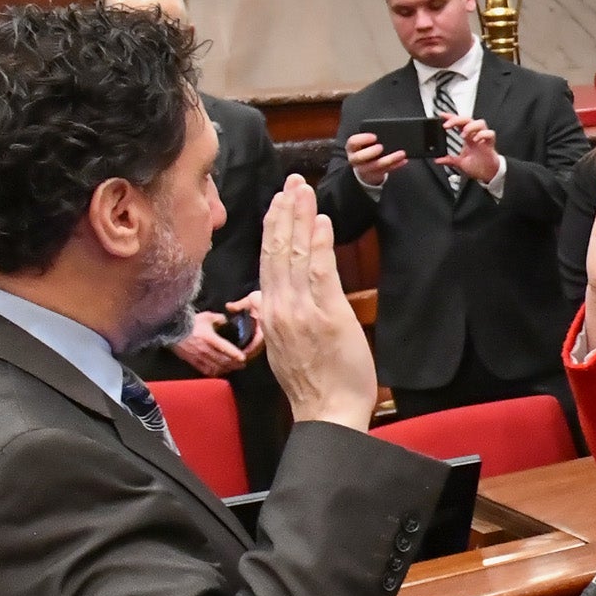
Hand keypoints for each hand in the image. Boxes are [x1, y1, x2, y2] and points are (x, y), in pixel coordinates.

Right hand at [163, 302, 258, 375]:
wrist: (171, 328)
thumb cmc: (189, 322)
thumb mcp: (206, 316)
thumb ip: (218, 319)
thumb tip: (225, 321)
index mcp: (210, 338)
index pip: (226, 348)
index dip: (235, 355)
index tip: (243, 358)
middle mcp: (205, 350)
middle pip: (223, 361)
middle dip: (234, 364)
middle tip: (241, 365)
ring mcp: (198, 357)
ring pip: (215, 367)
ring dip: (225, 369)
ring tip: (231, 369)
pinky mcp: (192, 361)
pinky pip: (205, 370)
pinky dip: (213, 372)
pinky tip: (218, 371)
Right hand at [255, 177, 378, 430]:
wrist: (327, 413)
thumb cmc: (313, 384)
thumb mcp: (285, 346)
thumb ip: (282, 316)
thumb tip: (276, 297)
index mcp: (271, 313)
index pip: (267, 261)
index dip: (272, 228)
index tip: (278, 202)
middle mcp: (281, 308)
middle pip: (277, 250)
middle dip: (284, 212)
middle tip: (292, 182)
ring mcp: (302, 310)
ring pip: (294, 254)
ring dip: (300, 218)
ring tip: (303, 190)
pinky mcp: (327, 315)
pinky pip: (319, 272)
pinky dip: (318, 244)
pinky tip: (320, 221)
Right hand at [343, 127, 410, 189]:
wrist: (363, 165)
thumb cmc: (366, 148)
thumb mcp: (364, 142)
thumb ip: (372, 138)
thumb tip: (388, 131)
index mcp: (352, 148)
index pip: (353, 142)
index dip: (362, 139)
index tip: (374, 136)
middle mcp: (355, 159)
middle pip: (359, 157)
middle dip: (370, 152)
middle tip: (381, 147)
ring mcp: (364, 169)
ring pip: (375, 166)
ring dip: (389, 159)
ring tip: (401, 153)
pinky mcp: (375, 175)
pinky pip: (386, 171)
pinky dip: (396, 165)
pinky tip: (403, 160)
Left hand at [439, 115, 504, 189]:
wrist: (488, 175)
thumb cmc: (478, 166)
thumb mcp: (460, 163)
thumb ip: (449, 160)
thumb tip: (438, 160)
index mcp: (467, 138)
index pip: (459, 123)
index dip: (451, 117)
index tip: (442, 116)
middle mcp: (475, 136)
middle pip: (468, 119)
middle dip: (457, 119)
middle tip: (448, 125)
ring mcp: (483, 139)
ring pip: (480, 123)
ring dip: (470, 126)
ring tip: (463, 133)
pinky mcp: (490, 144)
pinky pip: (490, 134)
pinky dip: (483, 134)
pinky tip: (476, 139)